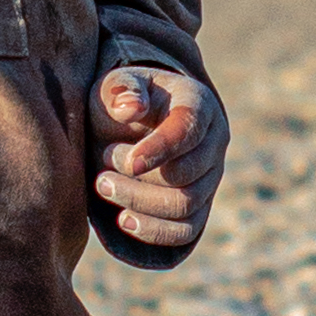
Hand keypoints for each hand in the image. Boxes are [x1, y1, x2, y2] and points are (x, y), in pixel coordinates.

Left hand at [91, 62, 225, 257]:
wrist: (133, 125)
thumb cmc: (124, 101)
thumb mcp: (117, 84)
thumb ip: (121, 90)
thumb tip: (130, 108)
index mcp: (198, 104)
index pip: (189, 130)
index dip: (160, 149)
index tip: (129, 163)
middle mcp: (213, 142)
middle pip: (186, 174)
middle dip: (138, 180)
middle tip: (101, 172)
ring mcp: (210, 177)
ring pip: (185, 205)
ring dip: (139, 204)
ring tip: (104, 187)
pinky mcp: (200, 206)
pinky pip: (186, 230)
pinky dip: (154, 231)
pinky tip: (123, 219)